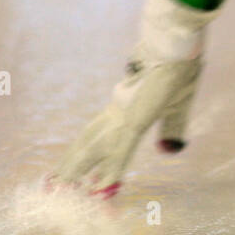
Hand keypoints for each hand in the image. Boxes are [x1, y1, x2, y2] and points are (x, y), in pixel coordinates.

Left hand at [52, 0, 223, 194]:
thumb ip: (172, 127)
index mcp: (123, 105)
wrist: (177, 44)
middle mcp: (117, 111)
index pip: (100, 135)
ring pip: (93, 149)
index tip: (79, 173)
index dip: (87, 154)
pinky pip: (120, 152)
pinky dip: (112, 173)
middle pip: (87, 143)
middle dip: (72, 165)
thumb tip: (169, 149)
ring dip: (77, 170)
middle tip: (53, 186)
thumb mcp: (179, 104)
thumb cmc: (181, 65)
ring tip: (60, 189)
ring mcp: (123, 115)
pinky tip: (101, 190)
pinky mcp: (134, 119)